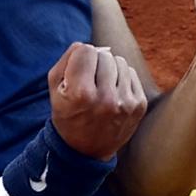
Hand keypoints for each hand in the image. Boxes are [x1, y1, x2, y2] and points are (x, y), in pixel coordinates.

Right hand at [47, 42, 146, 158]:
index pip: (86, 50)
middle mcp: (106, 99)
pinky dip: (121, 78)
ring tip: (101, 86)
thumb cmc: (68, 114)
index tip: (77, 70)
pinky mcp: (139, 105)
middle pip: (104, 55)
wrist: (86, 150)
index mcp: (81, 94)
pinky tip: (113, 93)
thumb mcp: (55, 89)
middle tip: (89, 81)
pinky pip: (131, 73)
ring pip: (120, 62)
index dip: (79, 57)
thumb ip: (66, 60)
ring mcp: (126, 103)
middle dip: (95, 63)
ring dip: (109, 69)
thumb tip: (86, 44)